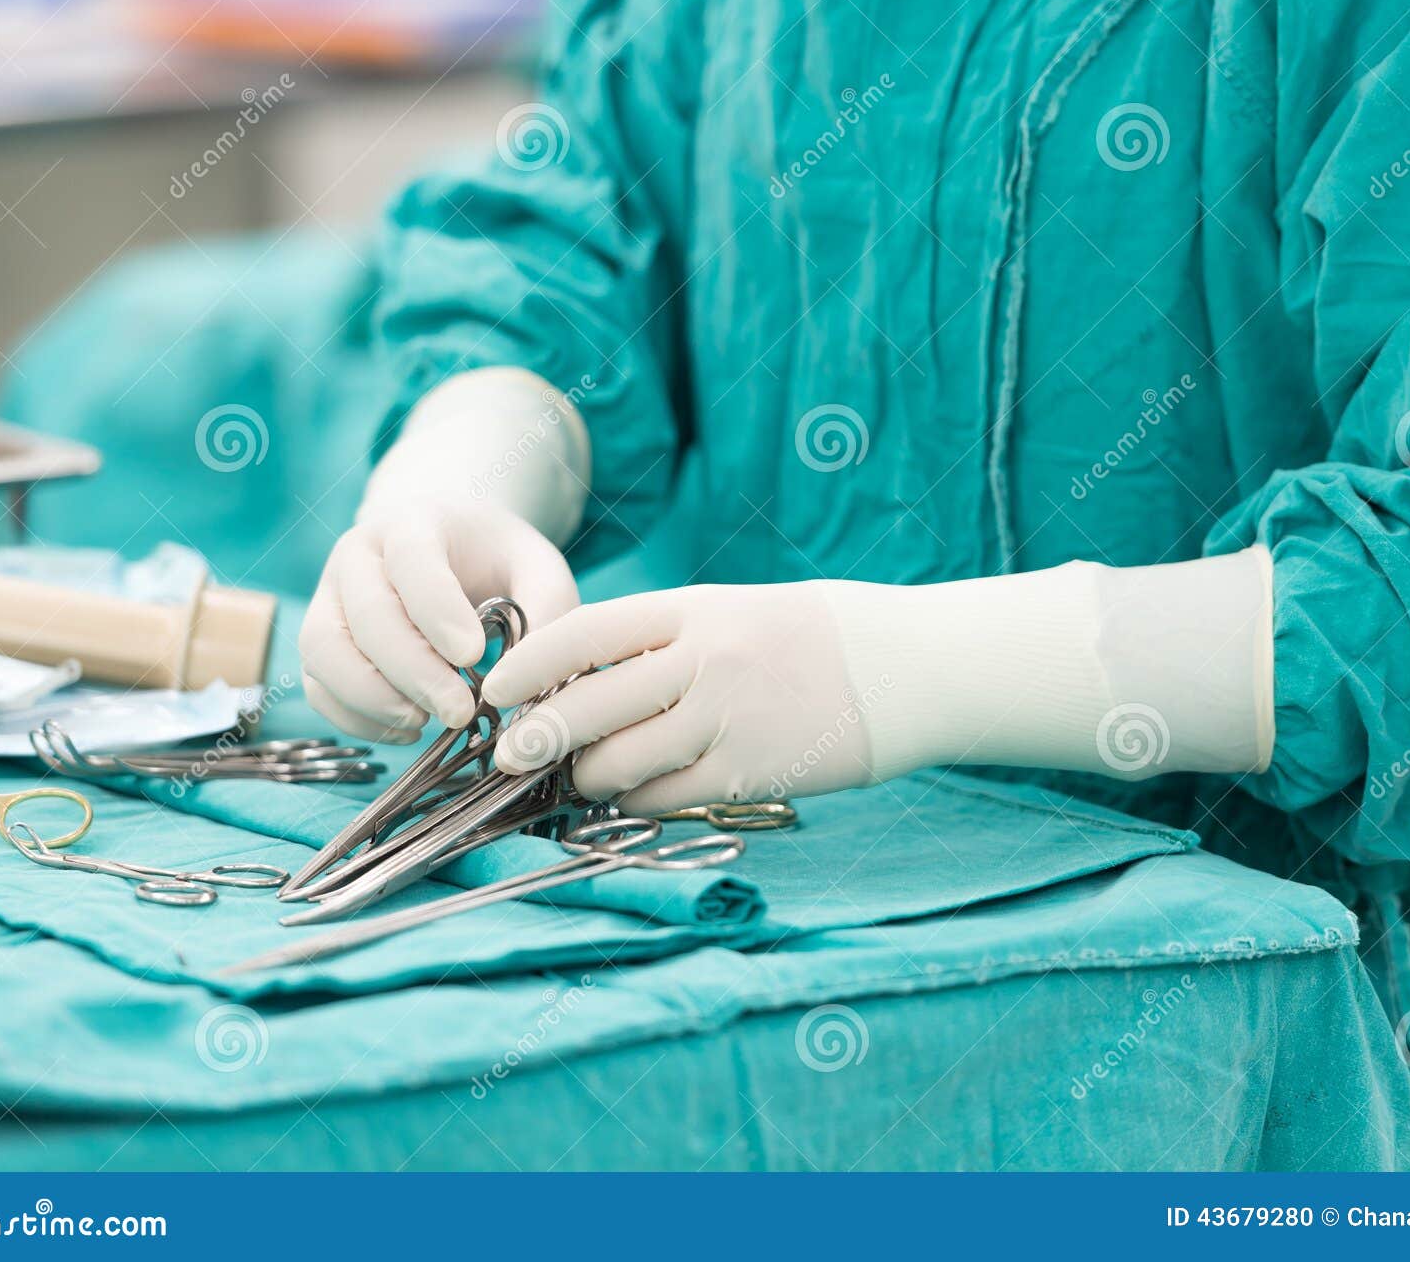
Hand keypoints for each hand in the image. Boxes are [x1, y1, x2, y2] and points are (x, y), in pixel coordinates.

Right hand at [300, 498, 578, 741]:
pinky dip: (355, 718)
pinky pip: (318, 685)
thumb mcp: (538, 569)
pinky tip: (407, 730)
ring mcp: (331, 597)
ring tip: (426, 723)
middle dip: (413, 672)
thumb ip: (546, 610)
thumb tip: (522, 679)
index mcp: (413, 522)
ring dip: (373, 699)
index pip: (412, 559)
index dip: (436, 611)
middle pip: (366, 614)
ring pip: (324, 652)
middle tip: (460, 711)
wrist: (453, 550)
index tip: (472, 657)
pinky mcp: (322, 641)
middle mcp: (358, 554)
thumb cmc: (497, 561)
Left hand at [481, 583, 877, 812]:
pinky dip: (635, 801)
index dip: (528, 665)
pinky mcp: (747, 773)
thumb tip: (580, 677)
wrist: (910, 669)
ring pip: (616, 762)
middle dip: (534, 738)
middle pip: (587, 706)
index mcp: (696, 608)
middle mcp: (704, 660)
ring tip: (585, 776)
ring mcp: (726, 719)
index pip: (586, 633)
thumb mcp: (737, 610)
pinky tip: (636, 793)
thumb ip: (665, 638)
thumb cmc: (816, 637)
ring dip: (586, 777)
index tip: (498, 689)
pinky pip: (660, 797)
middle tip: (509, 756)